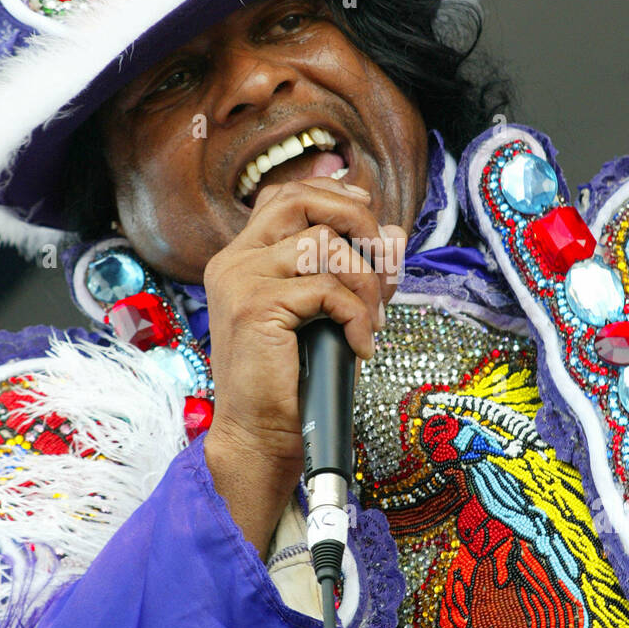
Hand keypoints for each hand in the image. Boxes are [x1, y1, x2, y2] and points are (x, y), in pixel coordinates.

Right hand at [202, 177, 405, 557]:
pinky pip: (326, 288)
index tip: (368, 215)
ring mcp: (241, 279)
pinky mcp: (255, 305)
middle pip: (302, 201)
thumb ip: (355, 271)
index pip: (285, 196)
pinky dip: (356, 315)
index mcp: (242, 258)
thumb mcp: (329, 314)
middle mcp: (234, 260)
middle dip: (356, 221)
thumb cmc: (293, 379)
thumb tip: (393, 233)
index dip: (331, 192)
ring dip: (364, 281)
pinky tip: (359, 344)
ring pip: (323, 244)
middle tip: (384, 263)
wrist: (261, 434)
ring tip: (370, 321)